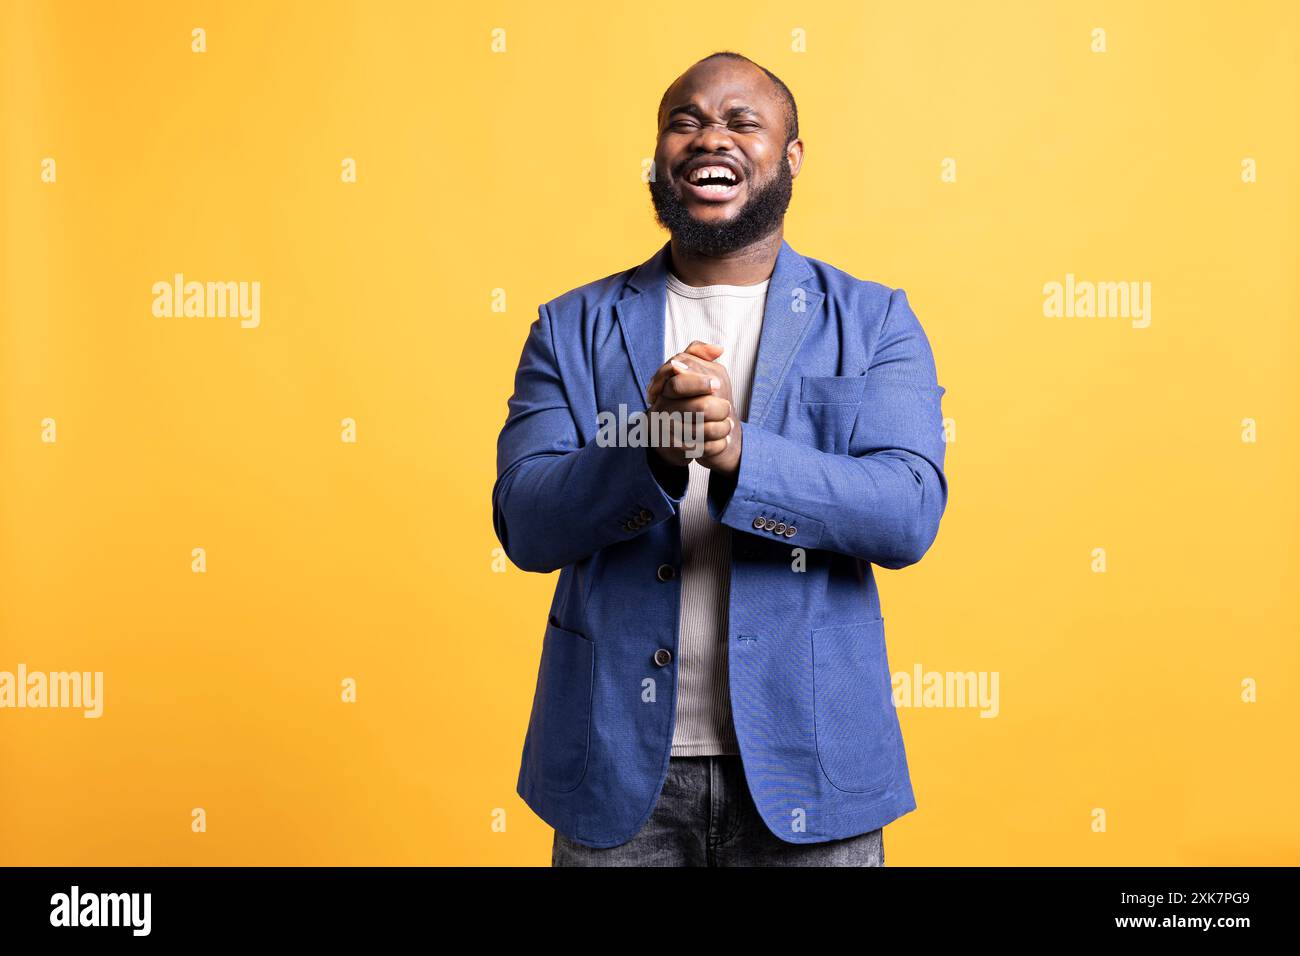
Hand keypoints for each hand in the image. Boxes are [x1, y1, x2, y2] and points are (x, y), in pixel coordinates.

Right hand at [645, 341, 741, 473]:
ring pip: (704, 431)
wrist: (677, 434)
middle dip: (720, 408)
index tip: (717, 385)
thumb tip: (718, 349)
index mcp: (664, 390)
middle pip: (699, 408)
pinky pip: (704, 449)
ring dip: (722, 428)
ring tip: (727, 424)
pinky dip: (718, 445)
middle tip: (726, 407)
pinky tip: (723, 440)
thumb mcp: (690, 371)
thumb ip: (697, 353)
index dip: (700, 383)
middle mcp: (662, 410)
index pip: (679, 384)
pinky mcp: (678, 450)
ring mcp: (668, 432)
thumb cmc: (686, 398)